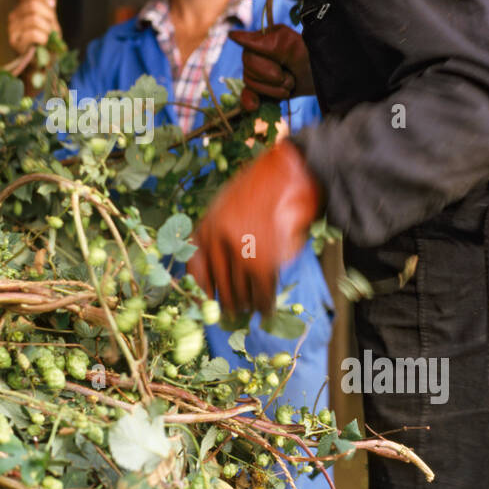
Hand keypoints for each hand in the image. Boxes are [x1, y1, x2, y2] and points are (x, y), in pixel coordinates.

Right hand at [7, 0, 60, 54]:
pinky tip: (43, 43)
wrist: (45, 59)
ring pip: (34, 19)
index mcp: (21, 7)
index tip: (52, 5)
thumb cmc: (47, 38)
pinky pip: (33, 33)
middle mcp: (13, 16)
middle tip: (51, 26)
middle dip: (48, 15)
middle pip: (33, 5)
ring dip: (47, 29)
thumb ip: (48, 2)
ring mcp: (12, 30)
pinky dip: (43, 38)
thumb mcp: (50, 18)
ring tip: (47, 36)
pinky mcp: (15, 43)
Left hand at [187, 139, 322, 315]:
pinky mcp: (265, 261)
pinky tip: (266, 310)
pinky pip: (262, 294)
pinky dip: (265, 306)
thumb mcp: (227, 206)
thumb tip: (214, 274)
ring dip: (245, 305)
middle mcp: (218, 240)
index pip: (196, 270)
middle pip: (219, 286)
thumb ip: (218, 234)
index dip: (200, 292)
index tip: (205, 305)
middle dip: (227, 303)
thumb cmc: (261, 189)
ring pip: (240, 293)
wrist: (292, 175)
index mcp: (206, 226)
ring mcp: (241, 251)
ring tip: (248, 310)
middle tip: (232, 313)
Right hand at [229, 25, 314, 110]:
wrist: (322, 76)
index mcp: (260, 40)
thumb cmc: (308, 56)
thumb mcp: (290, 46)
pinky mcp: (259, 89)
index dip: (266, 66)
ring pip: (251, 85)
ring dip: (275, 89)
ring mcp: (255, 72)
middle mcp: (253, 54)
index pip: (249, 55)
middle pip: (248, 71)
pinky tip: (254, 106)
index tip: (283, 64)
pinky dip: (250, 102)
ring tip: (290, 82)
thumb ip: (263, 42)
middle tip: (290, 74)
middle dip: (273, 78)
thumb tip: (232, 36)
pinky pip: (247, 96)